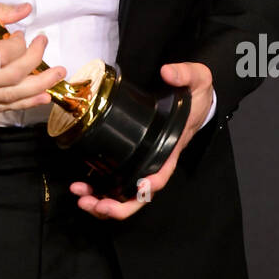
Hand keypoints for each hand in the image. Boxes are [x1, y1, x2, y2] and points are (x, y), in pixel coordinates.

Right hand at [0, 1, 63, 111]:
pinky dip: (22, 102)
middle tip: (44, 44)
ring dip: (37, 86)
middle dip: (35, 62)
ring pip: (7, 98)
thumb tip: (24, 10)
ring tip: (57, 74)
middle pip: (8, 79)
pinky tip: (41, 96)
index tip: (24, 32)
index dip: (19, 45)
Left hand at [70, 61, 213, 219]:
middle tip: (93, 204)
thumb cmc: (194, 96)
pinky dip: (98, 190)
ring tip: (81, 198)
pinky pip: (114, 182)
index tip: (138, 187)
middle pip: (138, 196)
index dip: (150, 184)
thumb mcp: (197, 79)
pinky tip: (81, 187)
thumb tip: (168, 72)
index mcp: (171, 149)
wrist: (191, 100)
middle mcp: (155, 162)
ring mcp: (141, 163)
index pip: (162, 173)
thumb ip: (185, 74)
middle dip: (117, 206)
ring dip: (102, 202)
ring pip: (123, 195)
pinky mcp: (129, 158)